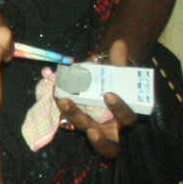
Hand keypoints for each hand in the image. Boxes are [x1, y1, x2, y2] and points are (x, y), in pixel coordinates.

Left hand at [57, 41, 137, 158]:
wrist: (104, 83)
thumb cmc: (115, 81)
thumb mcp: (118, 71)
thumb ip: (119, 61)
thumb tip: (119, 44)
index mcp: (125, 115)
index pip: (128, 118)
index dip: (120, 109)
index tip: (108, 94)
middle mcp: (110, 127)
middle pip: (104, 139)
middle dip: (92, 130)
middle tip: (78, 107)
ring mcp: (93, 127)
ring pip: (81, 127)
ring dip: (71, 114)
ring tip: (62, 98)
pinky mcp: (77, 122)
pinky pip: (68, 119)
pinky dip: (62, 106)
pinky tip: (55, 90)